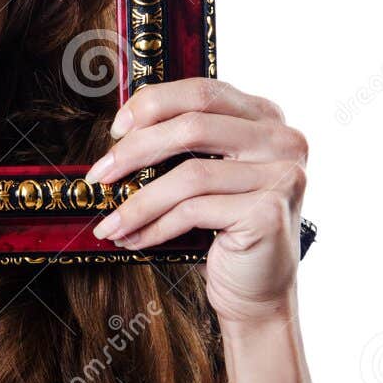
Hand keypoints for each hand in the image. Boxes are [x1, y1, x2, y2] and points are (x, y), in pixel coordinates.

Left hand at [82, 77, 307, 326]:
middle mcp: (283, 140)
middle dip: (134, 151)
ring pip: (190, 175)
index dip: (152, 104)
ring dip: (138, 201)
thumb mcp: (204, 174)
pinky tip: (135, 238)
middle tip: (99, 175)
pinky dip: (155, 225)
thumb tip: (118, 130)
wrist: (257, 290)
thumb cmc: (221, 226)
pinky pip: (195, 210)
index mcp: (265, 118)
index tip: (115, 129)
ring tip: (109, 221)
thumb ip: (180, 142)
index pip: (202, 92)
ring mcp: (283, 175)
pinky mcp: (270, 212)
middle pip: (192, 127)